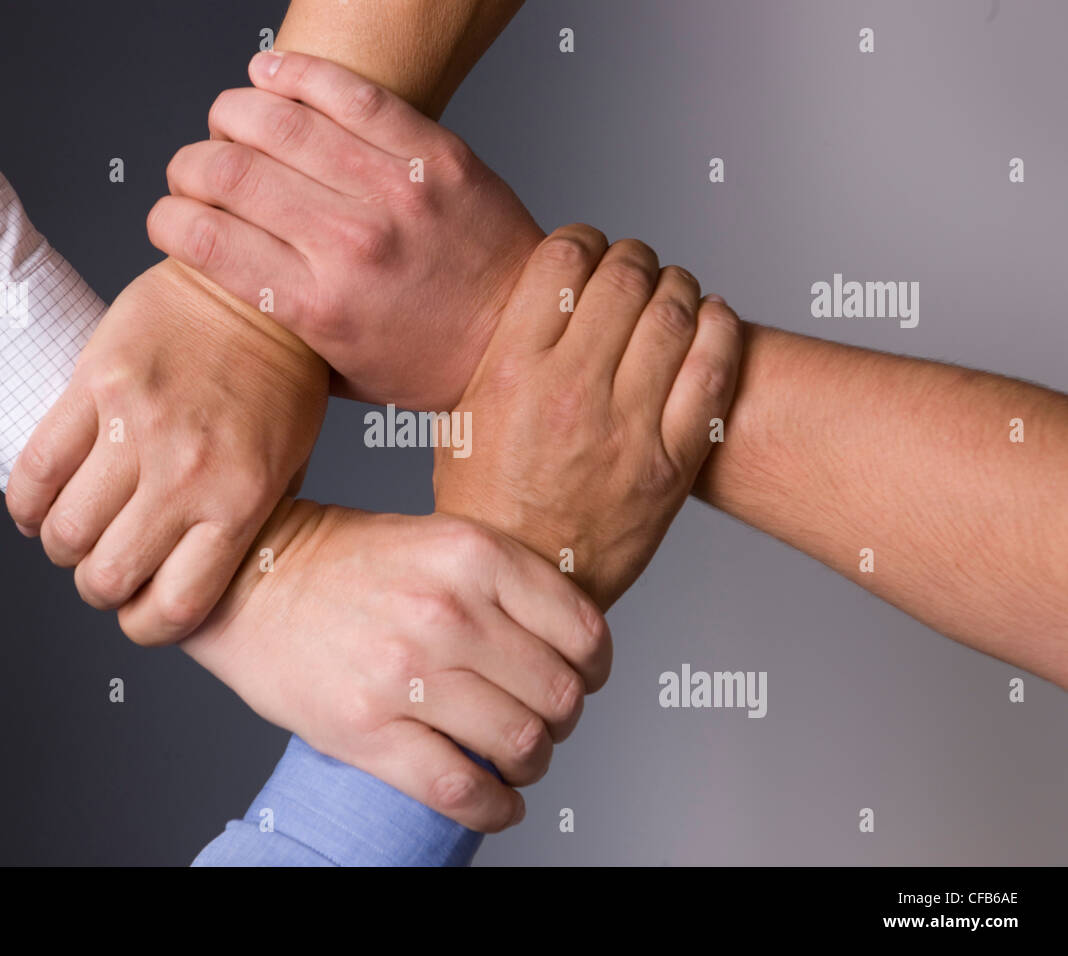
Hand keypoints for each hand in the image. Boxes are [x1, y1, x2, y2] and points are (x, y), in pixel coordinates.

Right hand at [5, 258, 327, 644]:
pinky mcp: (96, 381)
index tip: (139, 611)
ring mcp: (138, 426)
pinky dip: (26, 502)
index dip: (144, 625)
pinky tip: (38, 506)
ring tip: (73, 533)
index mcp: (240, 501)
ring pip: (64, 529)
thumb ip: (247, 523)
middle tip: (103, 567)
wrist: (258, 290)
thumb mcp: (288, 465)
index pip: (171, 606)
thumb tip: (202, 577)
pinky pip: (36, 466)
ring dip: (61, 545)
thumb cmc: (280, 382)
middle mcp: (188, 472)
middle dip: (99, 585)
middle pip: (107, 575)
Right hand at [146, 50, 545, 410]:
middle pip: (228, 171)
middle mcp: (349, 245)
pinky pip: (348, 90)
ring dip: (233, 114)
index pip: (200, 237)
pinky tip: (270, 75)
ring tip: (227, 123)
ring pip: (278, 121)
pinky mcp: (432, 153)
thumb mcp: (339, 374)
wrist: (522, 333)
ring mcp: (393, 192)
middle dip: (191, 166)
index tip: (168, 217)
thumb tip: (220, 287)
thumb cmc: (428, 362)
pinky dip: (295, 74)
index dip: (165, 217)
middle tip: (195, 173)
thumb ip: (277, 331)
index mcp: (317, 305)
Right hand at [184, 499, 611, 831]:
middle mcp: (447, 611)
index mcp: (474, 554)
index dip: (596, 669)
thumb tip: (571, 649)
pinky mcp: (367, 729)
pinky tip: (496, 804)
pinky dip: (494, 810)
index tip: (584, 681)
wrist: (251, 582)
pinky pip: (460, 791)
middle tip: (542, 722)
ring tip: (515, 761)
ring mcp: (406, 673)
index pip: (584, 633)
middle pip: (559, 696)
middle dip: (562, 721)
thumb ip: (504, 582)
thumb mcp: (438, 540)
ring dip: (530, 766)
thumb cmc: (346, 563)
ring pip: (520, 746)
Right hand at [435, 225, 743, 608]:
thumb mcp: (464, 418)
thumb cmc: (490, 506)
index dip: (582, 239)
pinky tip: (711, 319)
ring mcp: (628, 427)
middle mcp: (571, 392)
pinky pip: (715, 367)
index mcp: (511, 374)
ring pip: (675, 311)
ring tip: (671, 291)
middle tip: (634, 267)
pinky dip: (720, 327)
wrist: (530, 586)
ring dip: (678, 284)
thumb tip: (546, 293)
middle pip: (625, 276)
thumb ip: (504, 352)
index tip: (587, 248)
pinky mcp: (673, 462)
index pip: (562, 260)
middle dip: (633, 258)